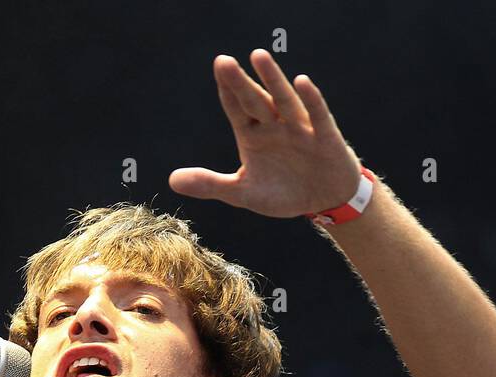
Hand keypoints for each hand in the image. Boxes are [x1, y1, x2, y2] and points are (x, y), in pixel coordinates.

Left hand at [169, 50, 362, 218]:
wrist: (324, 200)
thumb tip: (171, 180)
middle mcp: (274, 126)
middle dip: (239, 83)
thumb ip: (210, 184)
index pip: (236, 108)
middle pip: (254, 101)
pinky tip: (301, 82)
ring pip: (283, 101)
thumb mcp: (243, 193)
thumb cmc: (284, 191)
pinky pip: (316, 115)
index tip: (217, 68)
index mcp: (253, 135)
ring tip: (258, 57)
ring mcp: (299, 129)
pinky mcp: (324, 137)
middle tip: (223, 62)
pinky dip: (310, 99)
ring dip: (272, 80)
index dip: (226, 90)